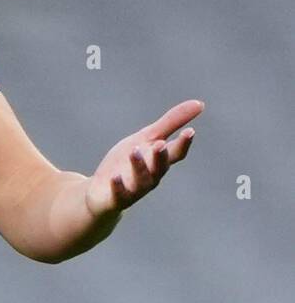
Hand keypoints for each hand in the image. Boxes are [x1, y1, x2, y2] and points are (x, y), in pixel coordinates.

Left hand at [85, 99, 202, 217]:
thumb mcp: (147, 138)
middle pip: (159, 168)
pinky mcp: (116, 198)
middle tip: (159, 144)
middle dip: (160, 157)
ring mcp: (134, 189)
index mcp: (158, 161)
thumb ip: (171, 122)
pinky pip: (119, 194)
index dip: (182, 144)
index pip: (175, 153)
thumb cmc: (128, 162)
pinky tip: (115, 176)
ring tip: (134, 151)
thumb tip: (200, 103)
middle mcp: (151, 176)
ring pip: (141, 180)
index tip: (190, 132)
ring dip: (139, 166)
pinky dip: (118, 186)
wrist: (103, 192)